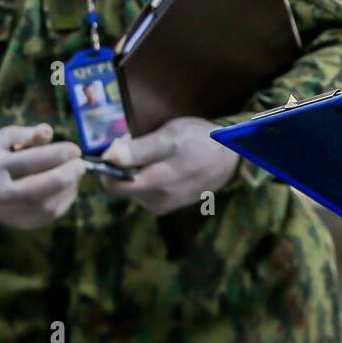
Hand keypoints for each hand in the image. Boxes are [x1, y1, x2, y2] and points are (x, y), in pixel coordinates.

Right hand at [0, 123, 83, 229]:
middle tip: (81, 164)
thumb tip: (48, 132)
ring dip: (68, 189)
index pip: (28, 162)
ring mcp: (4, 214)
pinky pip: (49, 216)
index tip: (75, 149)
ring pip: (45, 207)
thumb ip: (27, 134)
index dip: (57, 155)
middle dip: (66, 176)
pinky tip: (67, 186)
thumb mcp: (4, 137)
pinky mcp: (18, 224)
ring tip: (73, 173)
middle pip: (36, 192)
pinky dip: (64, 200)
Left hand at [100, 117, 237, 214]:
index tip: (122, 142)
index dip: (109, 164)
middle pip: (121, 187)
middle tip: (136, 140)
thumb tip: (108, 158)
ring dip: (134, 169)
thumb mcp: (170, 137)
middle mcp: (156, 202)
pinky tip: (161, 161)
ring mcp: (164, 205)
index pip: (111, 186)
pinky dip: (146, 176)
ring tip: (152, 149)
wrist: (232, 156)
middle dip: (122, 164)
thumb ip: (139, 150)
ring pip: (133, 189)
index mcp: (155, 185)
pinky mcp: (170, 204)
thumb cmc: (201, 141)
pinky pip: (146, 191)